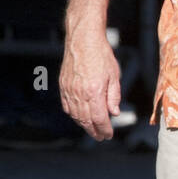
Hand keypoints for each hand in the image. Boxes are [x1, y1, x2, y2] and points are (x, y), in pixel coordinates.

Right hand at [60, 26, 121, 140]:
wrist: (83, 40)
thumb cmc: (101, 56)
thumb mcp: (114, 76)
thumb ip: (114, 97)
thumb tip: (114, 113)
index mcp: (94, 92)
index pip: (99, 118)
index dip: (104, 129)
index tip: (108, 135)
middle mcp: (79, 93)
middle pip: (86, 120)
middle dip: (94, 131)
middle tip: (100, 137)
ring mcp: (69, 90)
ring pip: (75, 115)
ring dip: (83, 125)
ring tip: (91, 129)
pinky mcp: (63, 86)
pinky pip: (66, 106)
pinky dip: (73, 114)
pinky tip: (79, 117)